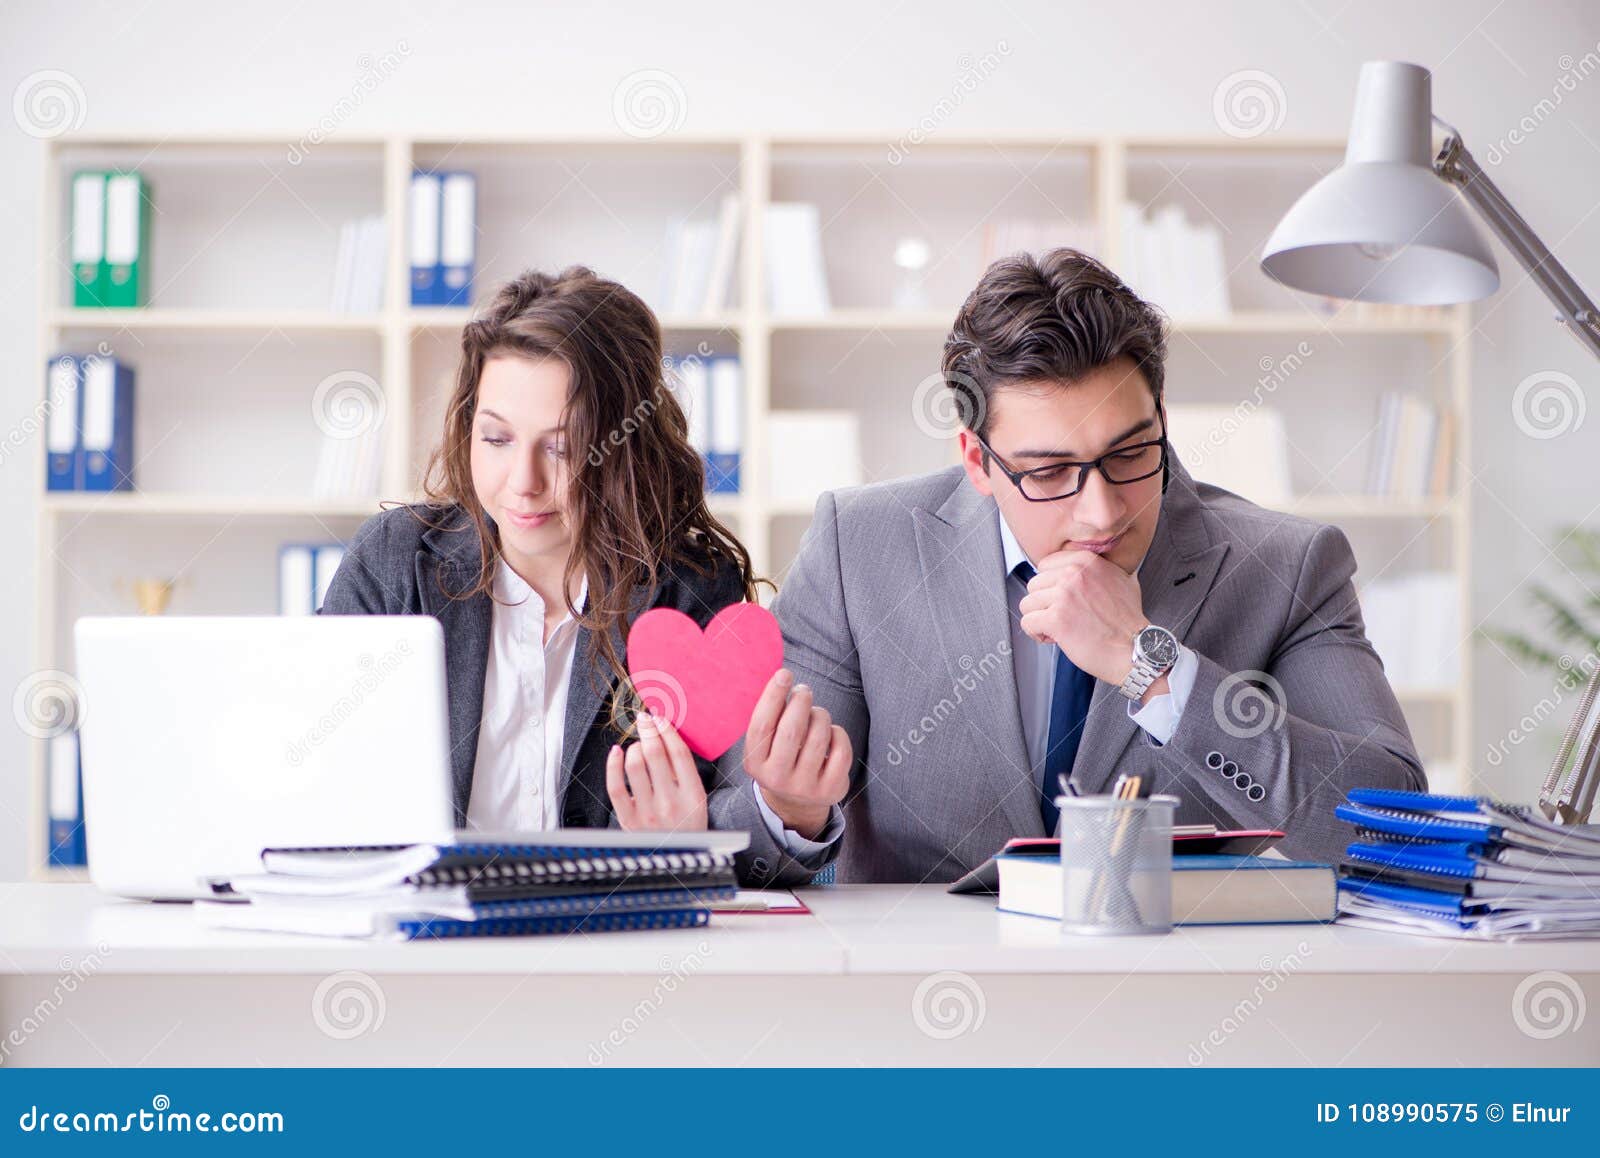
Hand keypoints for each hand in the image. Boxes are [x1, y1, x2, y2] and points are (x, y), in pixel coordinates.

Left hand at [606, 712, 708, 830]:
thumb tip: (665, 738)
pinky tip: (616, 752)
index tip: (660, 719)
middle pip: (655, 754)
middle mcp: (670, 803)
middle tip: (645, 719)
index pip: (679, 753)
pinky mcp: (628, 819)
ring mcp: (647, 812)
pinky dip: (613, 764)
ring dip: (634, 746)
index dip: (667, 731)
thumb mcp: (697, 802)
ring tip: (637, 745)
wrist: (676, 861)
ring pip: (635, 764)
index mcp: (693, 796)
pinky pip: (616, 785)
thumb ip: (685, 774)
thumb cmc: (687, 828)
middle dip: (648, 730)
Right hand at [743, 668, 850, 838]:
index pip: (761, 726)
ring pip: (819, 736)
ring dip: (820, 715)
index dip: (772, 696)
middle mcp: (777, 779)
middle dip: (800, 701)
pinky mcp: (831, 789)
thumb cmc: (781, 757)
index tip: (784, 673)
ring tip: (816, 713)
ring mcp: (805, 787)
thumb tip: (783, 678)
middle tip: (804, 690)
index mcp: (755, 764)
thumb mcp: (766, 744)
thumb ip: (771, 717)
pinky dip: (838, 733)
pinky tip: (830, 733)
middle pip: (791, 731)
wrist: (796, 802)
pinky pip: (841, 749)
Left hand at [1018, 550, 1149, 688]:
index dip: (1050, 585)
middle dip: (1044, 604)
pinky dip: (1036, 633)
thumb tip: (1079, 567)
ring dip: (1039, 619)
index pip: (1045, 565)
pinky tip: (1053, 638)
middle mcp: (1073, 574)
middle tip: (1062, 617)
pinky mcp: (1056, 619)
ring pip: (1027, 604)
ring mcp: (1063, 596)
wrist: (1135, 648)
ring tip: (1057, 629)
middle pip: (1034, 585)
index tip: (1061, 599)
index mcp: (1086, 561)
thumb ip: (1098, 569)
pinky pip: (1027, 622)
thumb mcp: (1121, 580)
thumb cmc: (1129, 621)